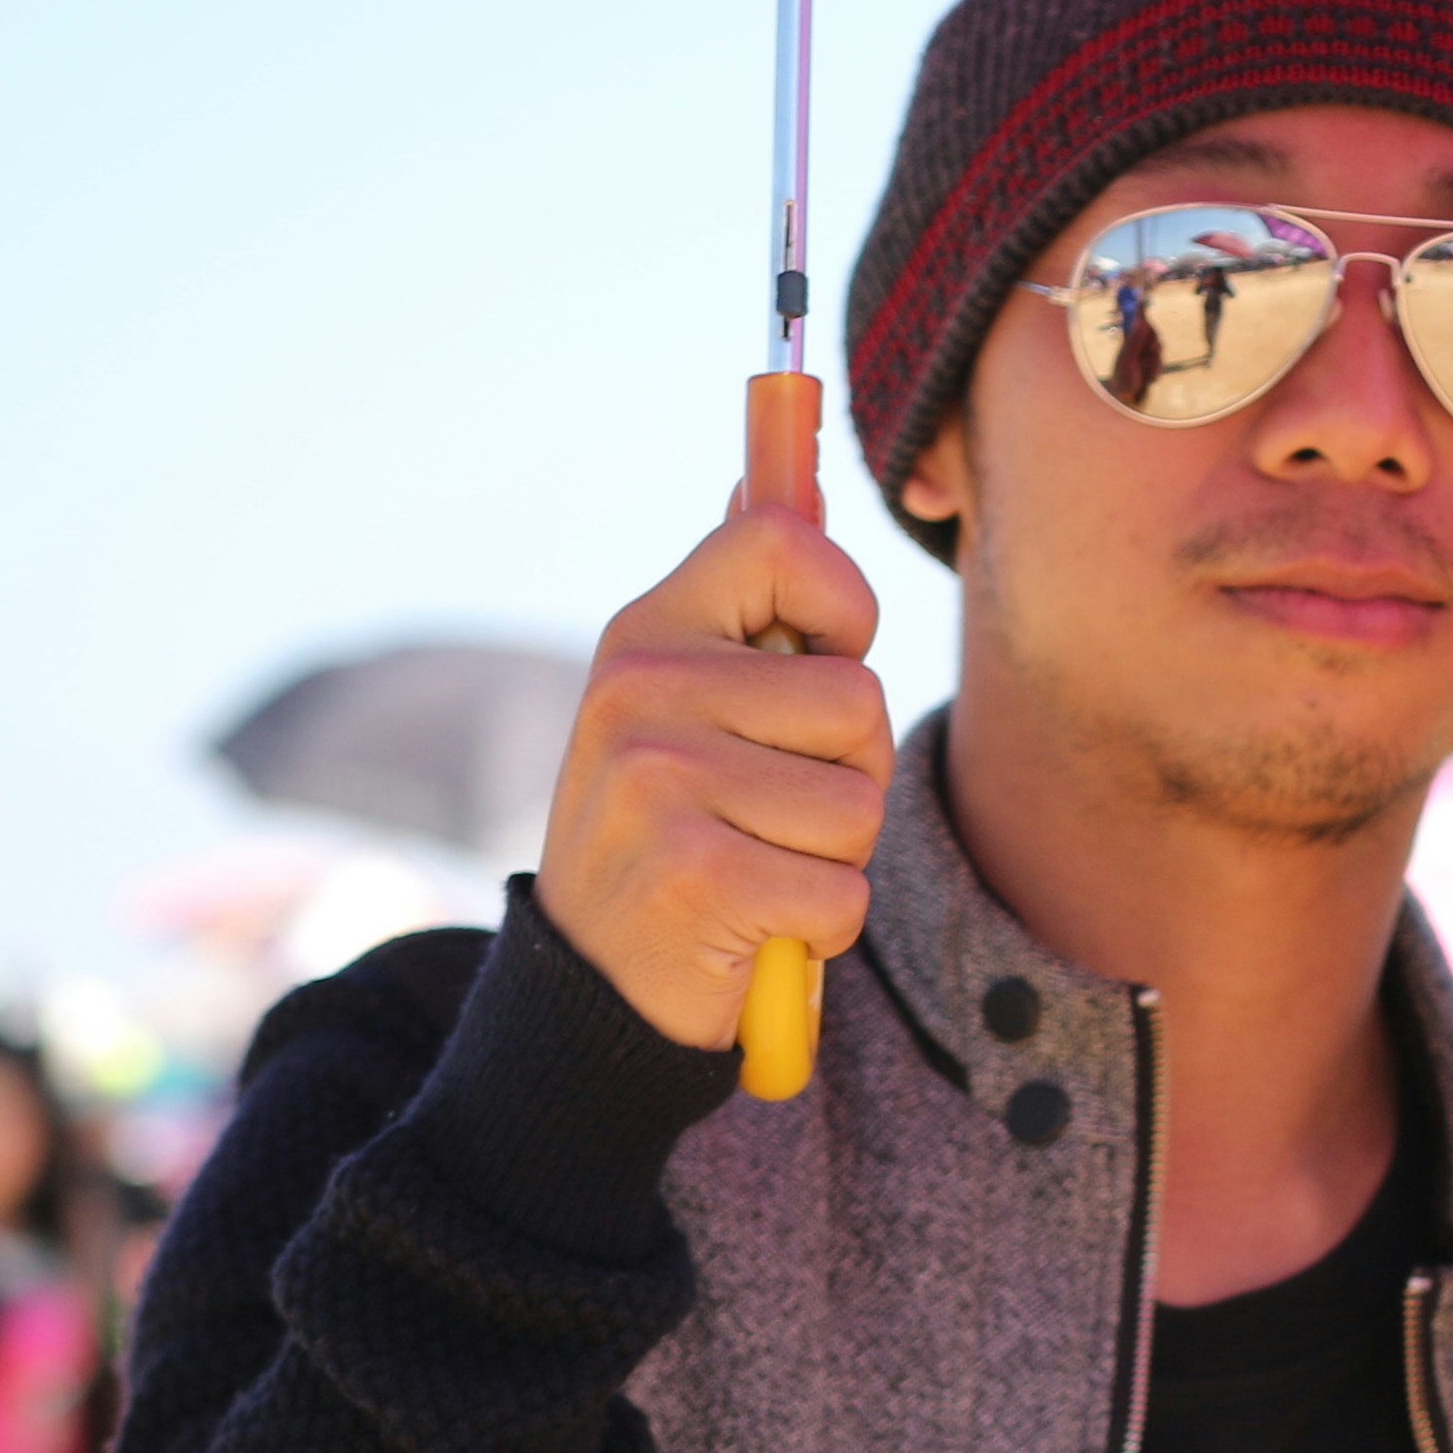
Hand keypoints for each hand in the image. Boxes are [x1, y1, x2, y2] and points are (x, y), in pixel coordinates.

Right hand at [537, 508, 890, 1049]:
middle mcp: (640, 692)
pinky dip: (819, 925)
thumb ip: (743, 595)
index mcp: (647, 631)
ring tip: (755, 864)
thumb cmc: (673, 827)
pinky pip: (844, 891)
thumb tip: (788, 474)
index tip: (827, 656)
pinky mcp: (695, 879)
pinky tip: (752, 924)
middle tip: (769, 810)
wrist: (593, 979)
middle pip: (858, 701)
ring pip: (859, 805)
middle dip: (849, 771)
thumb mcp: (684, 699)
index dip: (843, 605)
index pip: (783, 542)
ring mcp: (659, 784)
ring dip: (833, 857)